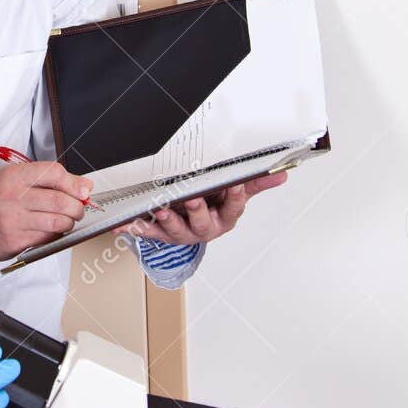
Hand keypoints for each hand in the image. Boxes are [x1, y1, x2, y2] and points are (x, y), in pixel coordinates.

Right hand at [0, 161, 92, 260]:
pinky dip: (55, 235)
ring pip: (57, 222)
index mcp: (14, 176)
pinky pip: (47, 238)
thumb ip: (48, 180)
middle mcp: (12, 197)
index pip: (54, 173)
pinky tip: (49, 231)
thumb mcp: (15, 180)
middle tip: (78, 209)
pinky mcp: (14, 241)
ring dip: (69, 222)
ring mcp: (12, 221)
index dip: (74, 183)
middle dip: (77, 206)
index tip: (83, 190)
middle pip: (60, 200)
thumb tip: (84, 185)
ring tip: (65, 220)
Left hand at [118, 170, 288, 246]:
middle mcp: (204, 228)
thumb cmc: (215, 207)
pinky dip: (137, 227)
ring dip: (167, 220)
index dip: (236, 198)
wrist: (194, 226)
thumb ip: (255, 183)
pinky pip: (149, 232)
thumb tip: (281, 174)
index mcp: (224, 218)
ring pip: (175, 230)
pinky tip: (126, 223)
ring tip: (162, 208)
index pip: (234, 208)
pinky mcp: (161, 234)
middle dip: (198, 210)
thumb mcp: (235, 195)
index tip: (236, 186)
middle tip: (192, 198)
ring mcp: (182, 232)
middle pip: (203, 222)